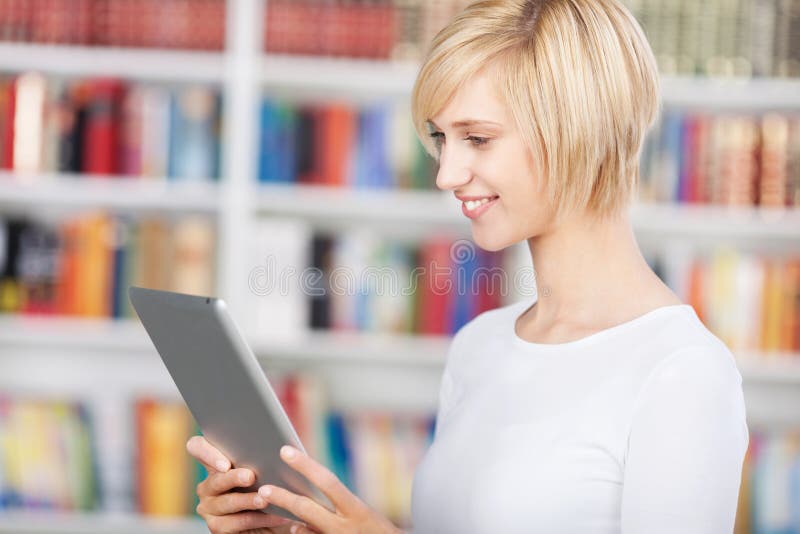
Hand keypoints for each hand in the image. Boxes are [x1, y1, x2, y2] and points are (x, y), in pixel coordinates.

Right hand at [186, 435, 310, 533]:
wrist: (276, 519)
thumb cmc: (271, 488)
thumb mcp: (267, 469)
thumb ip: (262, 455)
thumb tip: (278, 444)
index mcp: (215, 463)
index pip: (197, 447)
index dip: (206, 453)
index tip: (225, 464)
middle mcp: (208, 485)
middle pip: (216, 478)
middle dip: (233, 478)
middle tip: (250, 477)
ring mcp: (209, 507)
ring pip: (227, 502)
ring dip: (248, 500)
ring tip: (266, 499)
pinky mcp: (216, 526)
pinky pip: (237, 522)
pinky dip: (258, 518)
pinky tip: (274, 515)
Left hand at [257, 445, 404, 533]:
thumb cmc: (376, 530)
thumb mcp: (362, 512)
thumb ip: (338, 500)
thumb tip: (309, 481)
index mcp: (357, 509)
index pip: (327, 482)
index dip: (305, 465)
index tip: (285, 450)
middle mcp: (345, 527)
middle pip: (307, 508)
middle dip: (283, 497)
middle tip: (263, 488)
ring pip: (303, 528)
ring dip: (285, 517)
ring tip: (269, 503)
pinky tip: (293, 528)